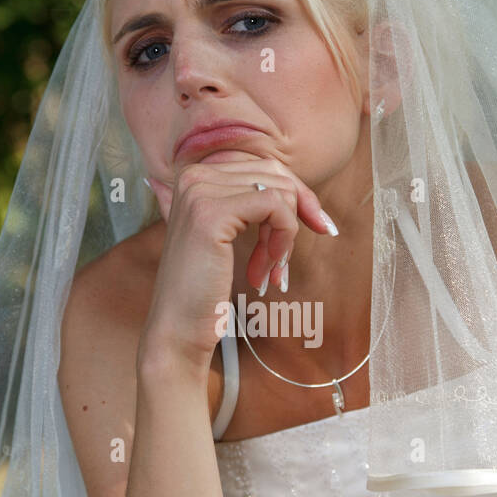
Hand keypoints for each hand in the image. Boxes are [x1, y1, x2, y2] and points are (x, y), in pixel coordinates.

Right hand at [142, 152, 332, 363]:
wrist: (178, 329)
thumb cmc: (204, 289)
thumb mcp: (229, 236)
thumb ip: (252, 206)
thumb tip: (302, 195)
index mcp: (196, 176)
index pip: (265, 167)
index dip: (298, 197)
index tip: (318, 226)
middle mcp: (194, 176)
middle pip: (275, 174)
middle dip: (294, 217)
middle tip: (285, 261)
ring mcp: (200, 192)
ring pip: (279, 192)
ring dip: (286, 236)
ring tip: (271, 272)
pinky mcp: (211, 212)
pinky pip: (275, 206)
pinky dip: (284, 238)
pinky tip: (267, 271)